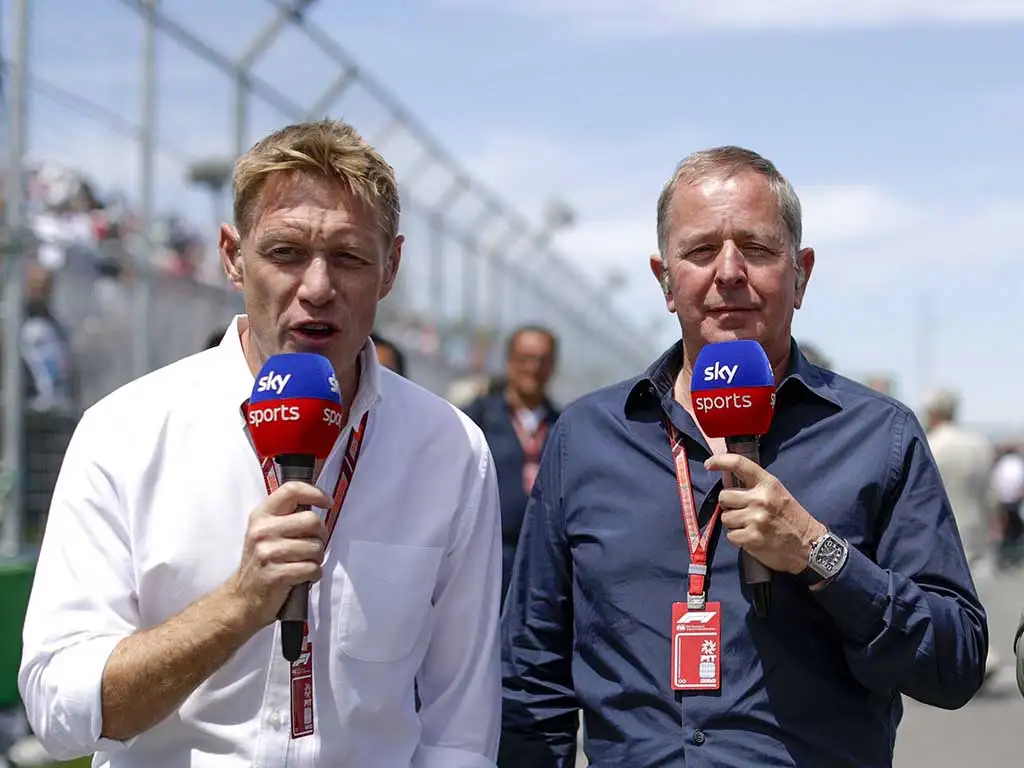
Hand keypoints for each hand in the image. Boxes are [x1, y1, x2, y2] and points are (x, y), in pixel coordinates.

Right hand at [225, 481, 332, 629]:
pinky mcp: (276, 574)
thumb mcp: (266, 533)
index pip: (292, 490)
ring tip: (303, 563)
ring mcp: (268, 553)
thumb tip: (319, 504)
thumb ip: (287, 516)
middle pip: (311, 520)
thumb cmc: (262, 563)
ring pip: (315, 547)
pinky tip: (302, 577)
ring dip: (317, 558)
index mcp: (261, 515)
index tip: (328, 503)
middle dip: (320, 535)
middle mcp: (262, 531)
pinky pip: (312, 568)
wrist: (242, 599)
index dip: (315, 493)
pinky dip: (314, 574)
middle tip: (313, 546)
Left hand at [704, 454, 826, 575]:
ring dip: (734, 523)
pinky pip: (730, 535)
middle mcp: (760, 499)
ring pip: (725, 517)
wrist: (809, 546)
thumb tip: (727, 483)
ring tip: (750, 526)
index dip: (720, 461)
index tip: (710, 464)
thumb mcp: (778, 494)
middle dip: (729, 505)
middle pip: (724, 496)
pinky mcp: (752, 538)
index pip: (740, 464)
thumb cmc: (791, 518)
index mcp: (768, 484)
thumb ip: (755, 487)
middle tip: (743, 511)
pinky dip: (738, 538)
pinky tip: (752, 537)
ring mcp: (756, 519)